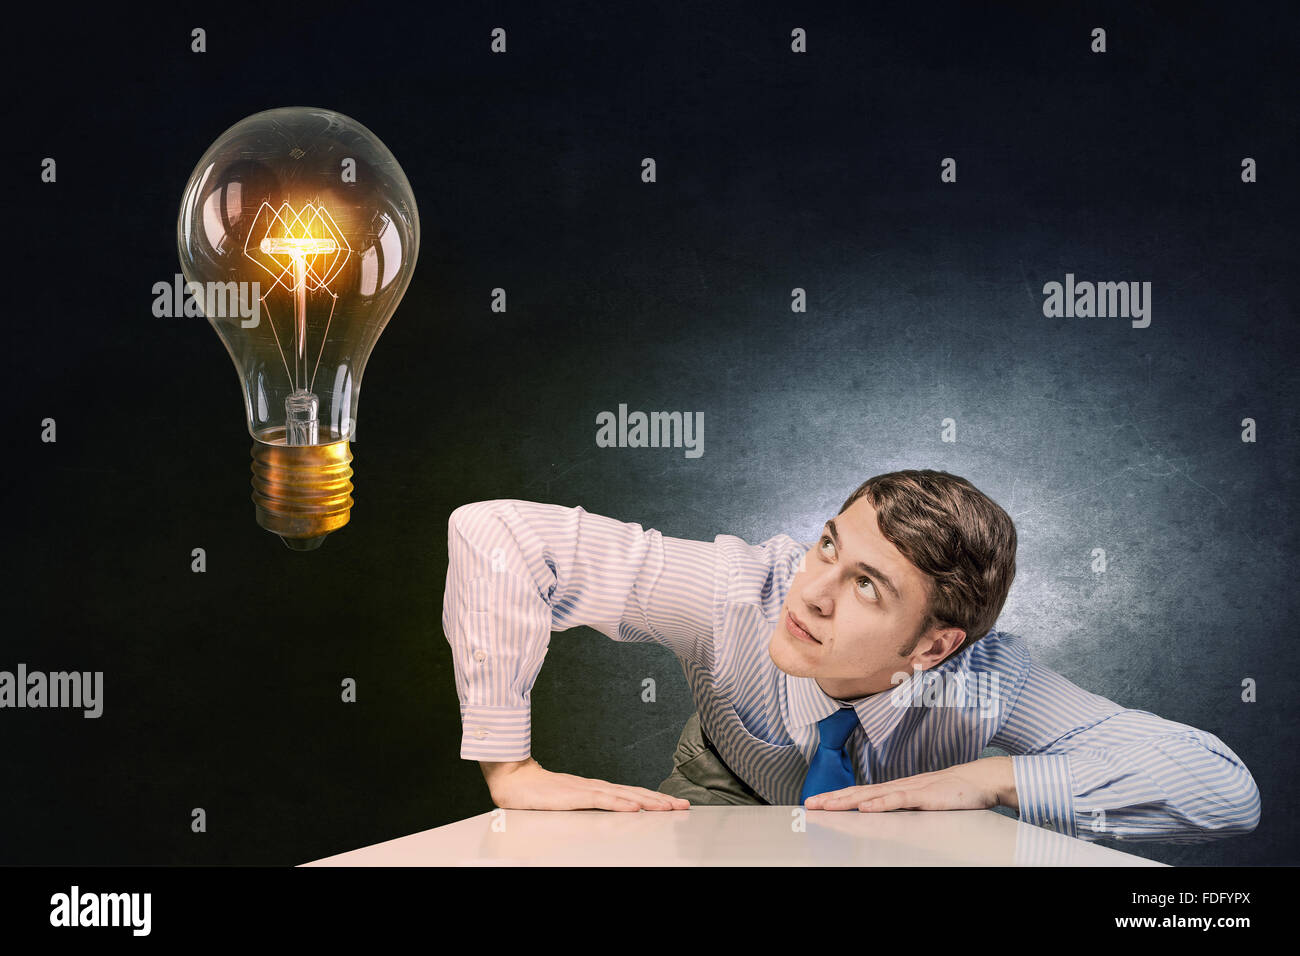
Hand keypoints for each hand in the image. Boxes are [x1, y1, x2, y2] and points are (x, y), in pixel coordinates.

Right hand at [480, 758, 690, 810]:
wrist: (514, 779)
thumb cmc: (537, 793)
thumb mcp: (568, 803)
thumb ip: (586, 806)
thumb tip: (607, 812)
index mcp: (595, 790)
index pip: (632, 794)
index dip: (654, 798)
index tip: (674, 804)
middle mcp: (595, 787)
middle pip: (635, 793)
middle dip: (661, 800)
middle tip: (683, 805)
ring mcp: (585, 790)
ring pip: (624, 796)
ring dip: (649, 801)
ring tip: (668, 807)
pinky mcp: (573, 796)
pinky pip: (601, 800)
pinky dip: (620, 803)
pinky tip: (635, 807)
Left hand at [803, 756, 1017, 811]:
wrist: (980, 780)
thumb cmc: (954, 792)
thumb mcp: (923, 802)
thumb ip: (904, 807)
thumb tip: (883, 814)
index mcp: (896, 789)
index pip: (860, 793)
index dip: (837, 797)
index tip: (817, 803)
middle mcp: (898, 786)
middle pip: (858, 791)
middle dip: (832, 798)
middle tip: (809, 804)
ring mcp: (910, 789)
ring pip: (872, 795)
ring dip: (847, 800)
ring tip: (827, 806)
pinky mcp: (924, 795)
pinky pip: (898, 800)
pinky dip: (880, 803)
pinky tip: (865, 807)